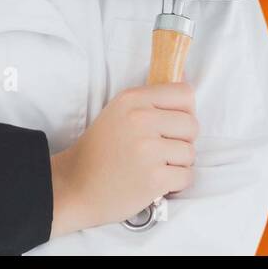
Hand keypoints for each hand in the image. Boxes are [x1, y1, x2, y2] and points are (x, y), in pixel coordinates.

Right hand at [50, 81, 197, 237]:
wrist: (75, 186)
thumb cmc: (100, 150)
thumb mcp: (120, 111)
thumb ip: (151, 101)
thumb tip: (186, 82)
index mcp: (133, 99)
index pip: (184, 93)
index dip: (185, 110)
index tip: (173, 124)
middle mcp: (141, 120)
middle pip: (192, 125)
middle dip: (182, 140)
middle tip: (161, 150)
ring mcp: (148, 150)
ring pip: (190, 153)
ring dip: (178, 164)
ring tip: (154, 166)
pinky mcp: (153, 178)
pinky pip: (186, 176)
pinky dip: (176, 183)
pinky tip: (156, 182)